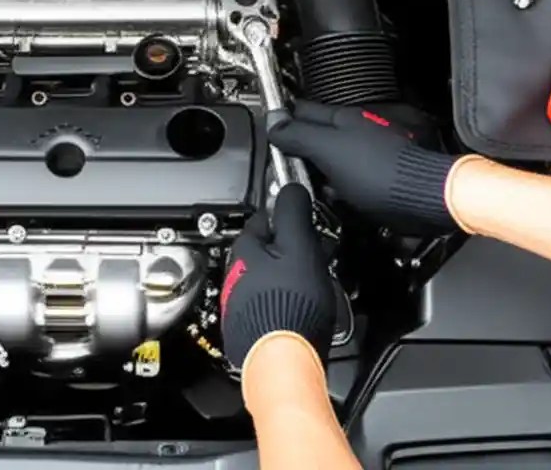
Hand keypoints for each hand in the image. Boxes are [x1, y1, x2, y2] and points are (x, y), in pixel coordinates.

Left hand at [220, 184, 334, 369]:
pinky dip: (283, 300)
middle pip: (266, 250)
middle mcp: (236, 274)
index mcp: (245, 249)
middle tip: (315, 256)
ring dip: (286, 277)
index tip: (304, 219)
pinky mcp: (248, 327)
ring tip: (312, 285)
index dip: (288, 216)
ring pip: (266, 278)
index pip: (264, 217)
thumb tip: (291, 188)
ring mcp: (239, 302)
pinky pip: (268, 303)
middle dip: (289, 250)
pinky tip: (300, 309)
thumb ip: (293, 212)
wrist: (282, 361)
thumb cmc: (291, 305)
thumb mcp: (299, 245)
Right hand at [269, 101, 458, 229]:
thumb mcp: (328, 149)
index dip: (282, 120)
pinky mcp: (376, 180)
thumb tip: (274, 125)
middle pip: (314, 138)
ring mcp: (366, 156)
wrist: (420, 199)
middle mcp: (355, 134)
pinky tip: (334, 200)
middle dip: (297, 153)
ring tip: (308, 186)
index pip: (301, 111)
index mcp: (342, 119)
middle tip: (282, 165)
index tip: (268, 130)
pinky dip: (336, 192)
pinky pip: (345, 183)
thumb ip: (298, 135)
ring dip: (317, 175)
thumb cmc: (381, 172)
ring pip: (329, 163)